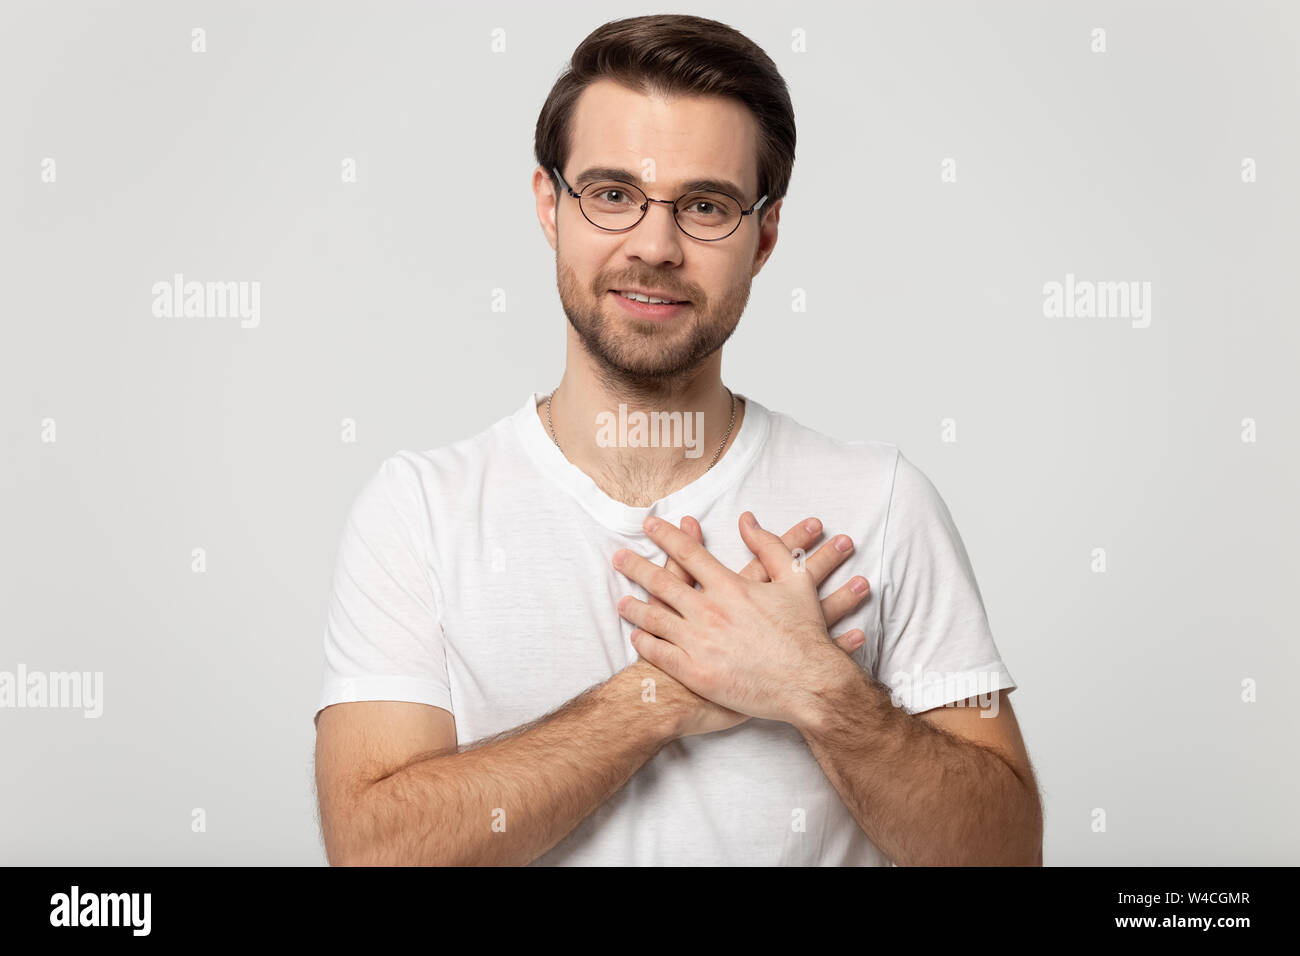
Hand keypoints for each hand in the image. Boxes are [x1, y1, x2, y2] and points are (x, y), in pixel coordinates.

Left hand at [624, 514, 870, 736]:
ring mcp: (700, 643)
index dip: (666, 536)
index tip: (649, 525)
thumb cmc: (804, 633)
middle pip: (661, 583)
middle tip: (618, 557)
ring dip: (634, 607)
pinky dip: (644, 643)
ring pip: (655, 619)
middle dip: (636, 567)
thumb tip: (747, 521)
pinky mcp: (696, 673)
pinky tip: (636, 637)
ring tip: (620, 601)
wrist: (809, 683)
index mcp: (730, 587)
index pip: (688, 554)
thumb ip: (770, 546)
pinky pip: (660, 654)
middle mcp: (709, 611)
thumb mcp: (795, 581)